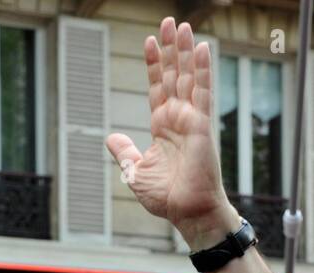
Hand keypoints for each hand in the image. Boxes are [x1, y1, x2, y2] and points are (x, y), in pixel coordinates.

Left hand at [106, 17, 239, 249]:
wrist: (187, 211)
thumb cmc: (166, 196)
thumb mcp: (135, 172)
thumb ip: (125, 152)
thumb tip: (111, 138)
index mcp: (162, 127)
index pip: (157, 87)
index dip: (153, 65)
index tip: (149, 41)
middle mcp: (178, 118)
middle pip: (173, 75)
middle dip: (170, 48)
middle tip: (169, 21)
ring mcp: (191, 119)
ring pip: (187, 76)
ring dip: (185, 51)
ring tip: (182, 25)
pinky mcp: (202, 124)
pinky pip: (202, 91)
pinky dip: (202, 69)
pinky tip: (201, 47)